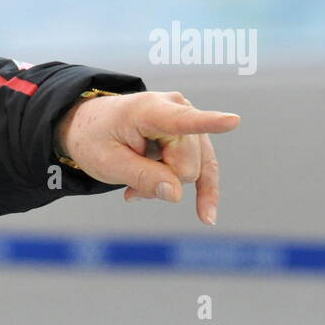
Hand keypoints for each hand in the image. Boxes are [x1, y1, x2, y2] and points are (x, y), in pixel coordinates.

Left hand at [54, 91, 239, 225]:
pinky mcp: (193, 137)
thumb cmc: (95, 139)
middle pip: (186, 166)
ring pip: (193, 171)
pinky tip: (206, 216)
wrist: (91, 126)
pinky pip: (206, 170)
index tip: (233, 121)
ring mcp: (188, 121)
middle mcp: (177, 108)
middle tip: (129, 183)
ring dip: (166, 184)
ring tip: (135, 186)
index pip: (182, 121)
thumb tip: (177, 195)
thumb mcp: (107, 163)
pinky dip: (202, 192)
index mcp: (149, 109)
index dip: (209, 123)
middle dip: (160, 181)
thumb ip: (141, 177)